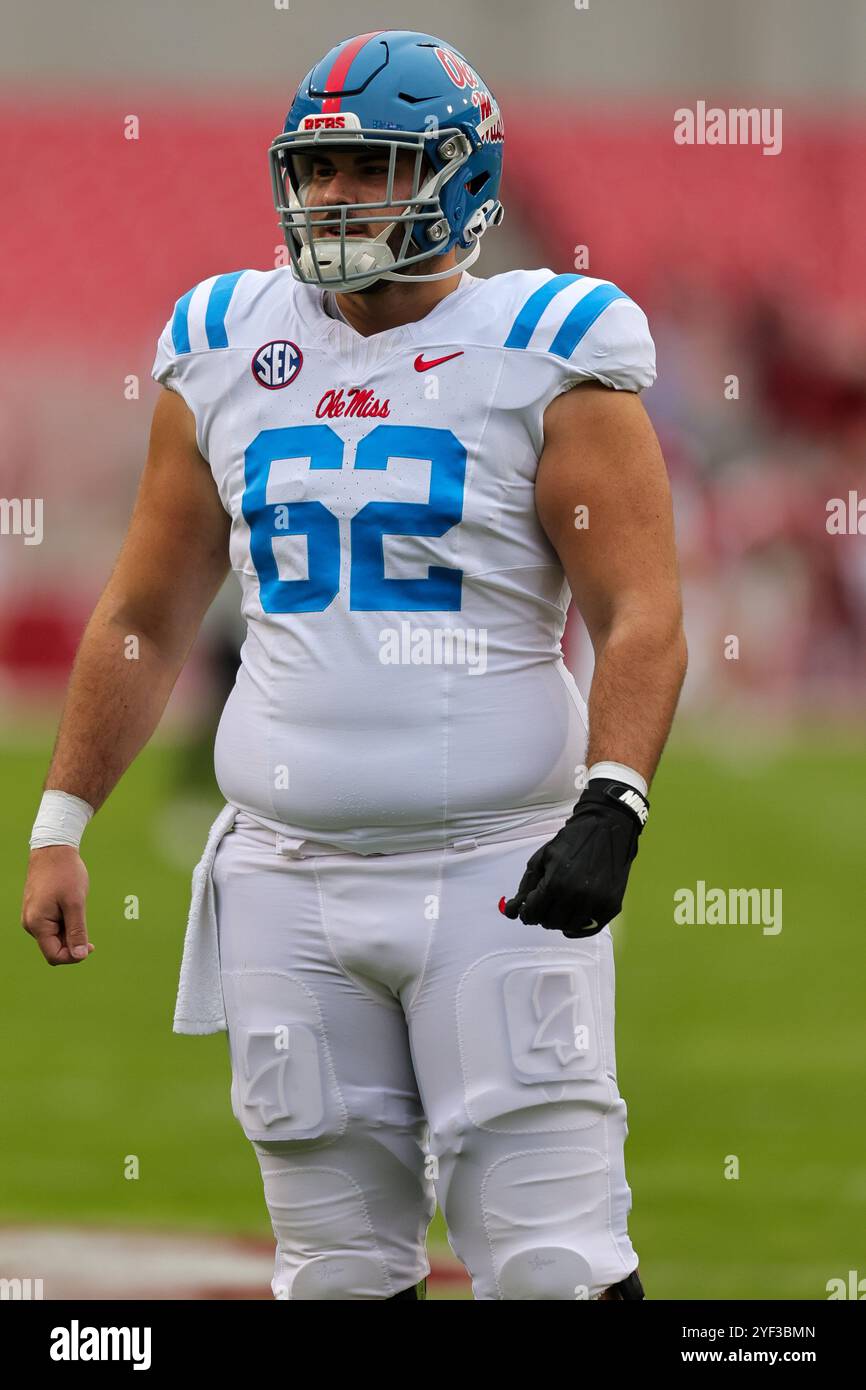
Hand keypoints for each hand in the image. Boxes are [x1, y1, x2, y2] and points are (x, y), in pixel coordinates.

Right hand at [21, 846, 93, 964]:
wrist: (54, 849)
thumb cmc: (65, 873)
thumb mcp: (76, 903)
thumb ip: (77, 931)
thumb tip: (80, 956)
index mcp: (37, 924)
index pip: (54, 955)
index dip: (73, 956)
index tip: (90, 946)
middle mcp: (31, 923)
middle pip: (54, 948)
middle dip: (72, 942)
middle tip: (86, 924)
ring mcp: (33, 916)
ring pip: (54, 937)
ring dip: (69, 930)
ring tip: (76, 908)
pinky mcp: (38, 910)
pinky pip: (52, 925)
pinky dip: (65, 922)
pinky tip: (71, 906)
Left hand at [500, 779, 647, 936]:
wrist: (606, 829)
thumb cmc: (572, 841)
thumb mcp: (542, 858)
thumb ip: (527, 885)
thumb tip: (512, 911)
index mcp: (556, 883)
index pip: (533, 913)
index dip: (526, 914)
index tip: (526, 911)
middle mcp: (577, 896)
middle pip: (550, 922)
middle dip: (542, 916)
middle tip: (543, 907)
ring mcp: (596, 903)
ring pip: (569, 927)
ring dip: (560, 921)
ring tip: (559, 908)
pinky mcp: (612, 906)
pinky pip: (590, 928)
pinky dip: (579, 927)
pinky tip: (572, 918)